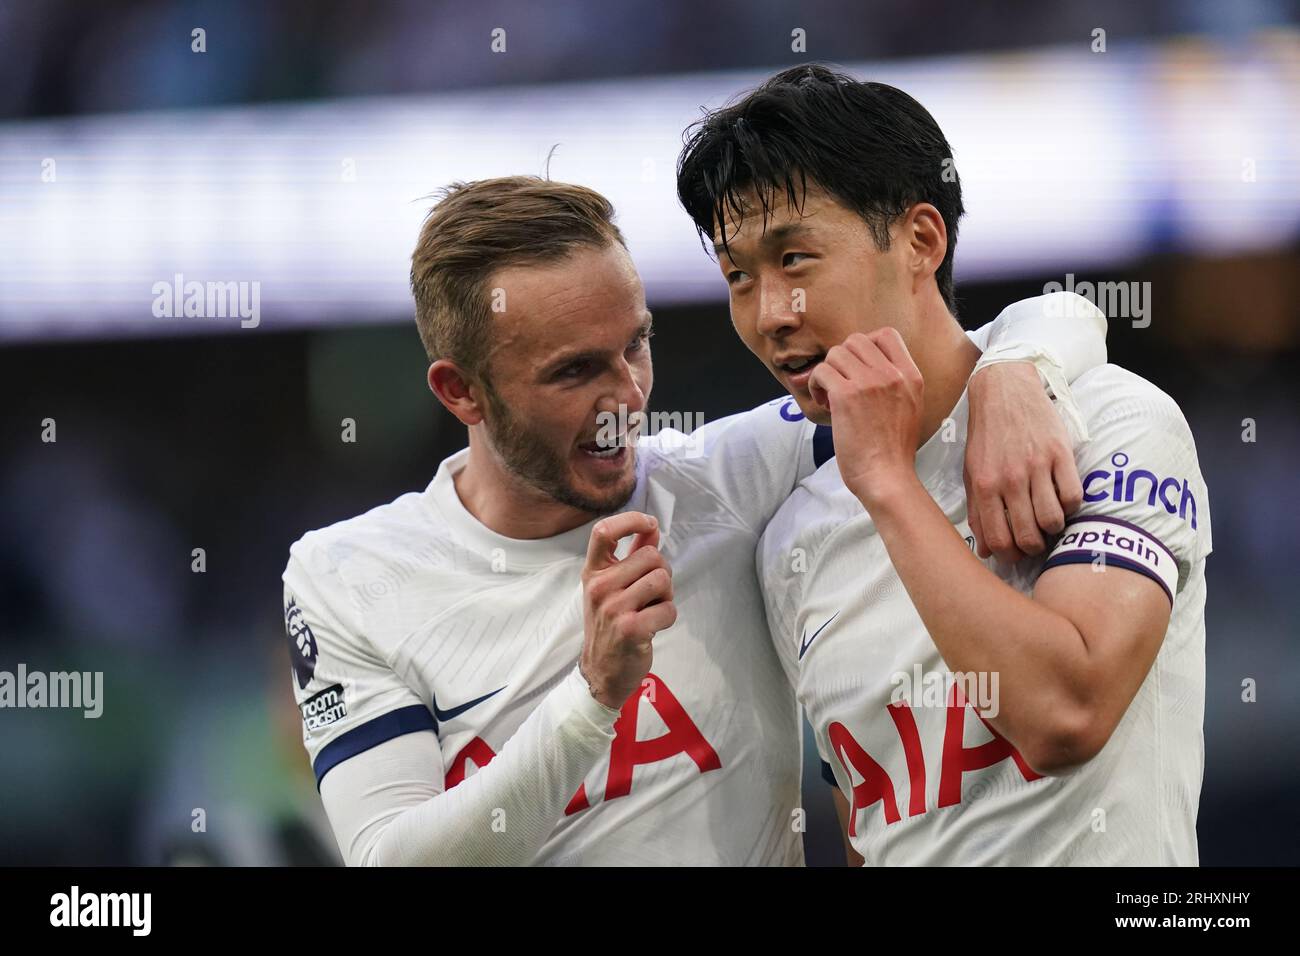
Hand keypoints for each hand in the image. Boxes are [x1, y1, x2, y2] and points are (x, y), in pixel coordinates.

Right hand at [578, 511, 675, 709]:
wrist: (602, 671)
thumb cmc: (610, 625)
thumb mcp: (613, 588)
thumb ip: (632, 556)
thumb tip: (651, 528)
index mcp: (593, 573)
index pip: (603, 532)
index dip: (631, 520)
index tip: (649, 524)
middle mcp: (599, 587)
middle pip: (650, 555)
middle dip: (661, 572)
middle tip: (652, 593)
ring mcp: (613, 608)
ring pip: (661, 579)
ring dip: (666, 595)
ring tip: (652, 608)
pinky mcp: (631, 629)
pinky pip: (668, 608)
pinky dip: (668, 616)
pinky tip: (654, 626)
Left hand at [808, 328, 924, 506]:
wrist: (887, 476)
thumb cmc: (893, 451)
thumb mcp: (910, 408)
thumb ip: (895, 384)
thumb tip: (865, 367)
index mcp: (911, 376)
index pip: (886, 335)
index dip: (865, 346)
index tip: (857, 368)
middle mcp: (892, 374)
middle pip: (856, 340)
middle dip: (842, 359)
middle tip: (840, 383)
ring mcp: (869, 382)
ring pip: (835, 353)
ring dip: (827, 372)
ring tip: (829, 396)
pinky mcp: (846, 395)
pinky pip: (821, 371)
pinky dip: (815, 384)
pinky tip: (823, 403)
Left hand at [964, 362, 1083, 562]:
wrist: (1004, 390)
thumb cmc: (986, 435)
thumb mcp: (972, 472)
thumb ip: (977, 511)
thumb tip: (987, 551)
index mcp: (984, 486)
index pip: (999, 540)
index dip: (1010, 556)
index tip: (1015, 553)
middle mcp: (1010, 479)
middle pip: (1029, 536)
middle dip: (1034, 547)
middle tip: (1036, 541)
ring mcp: (1037, 466)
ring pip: (1053, 520)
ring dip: (1054, 529)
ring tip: (1049, 521)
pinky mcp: (1060, 453)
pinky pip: (1073, 496)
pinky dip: (1071, 507)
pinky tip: (1062, 500)